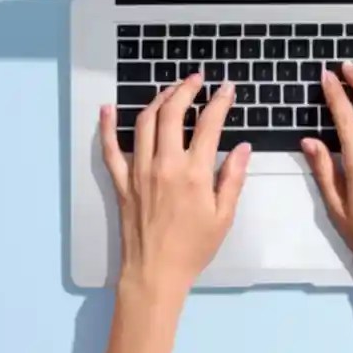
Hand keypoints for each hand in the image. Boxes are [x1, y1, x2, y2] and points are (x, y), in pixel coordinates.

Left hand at [99, 75, 251, 296]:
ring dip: (158, 100)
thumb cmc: (194, 248)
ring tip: (170, 90)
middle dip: (186, 90)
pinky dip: (108, 126)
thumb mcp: (224, 215)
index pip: (209, 125)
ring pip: (144, 123)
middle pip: (172, 114)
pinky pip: (110, 148)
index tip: (227, 89)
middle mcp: (164, 165)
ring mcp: (139, 171)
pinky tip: (109, 109)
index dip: (220, 102)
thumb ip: (234, 177)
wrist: (154, 272)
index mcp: (194, 174)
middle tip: (196, 79)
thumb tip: (244, 147)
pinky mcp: (122, 182)